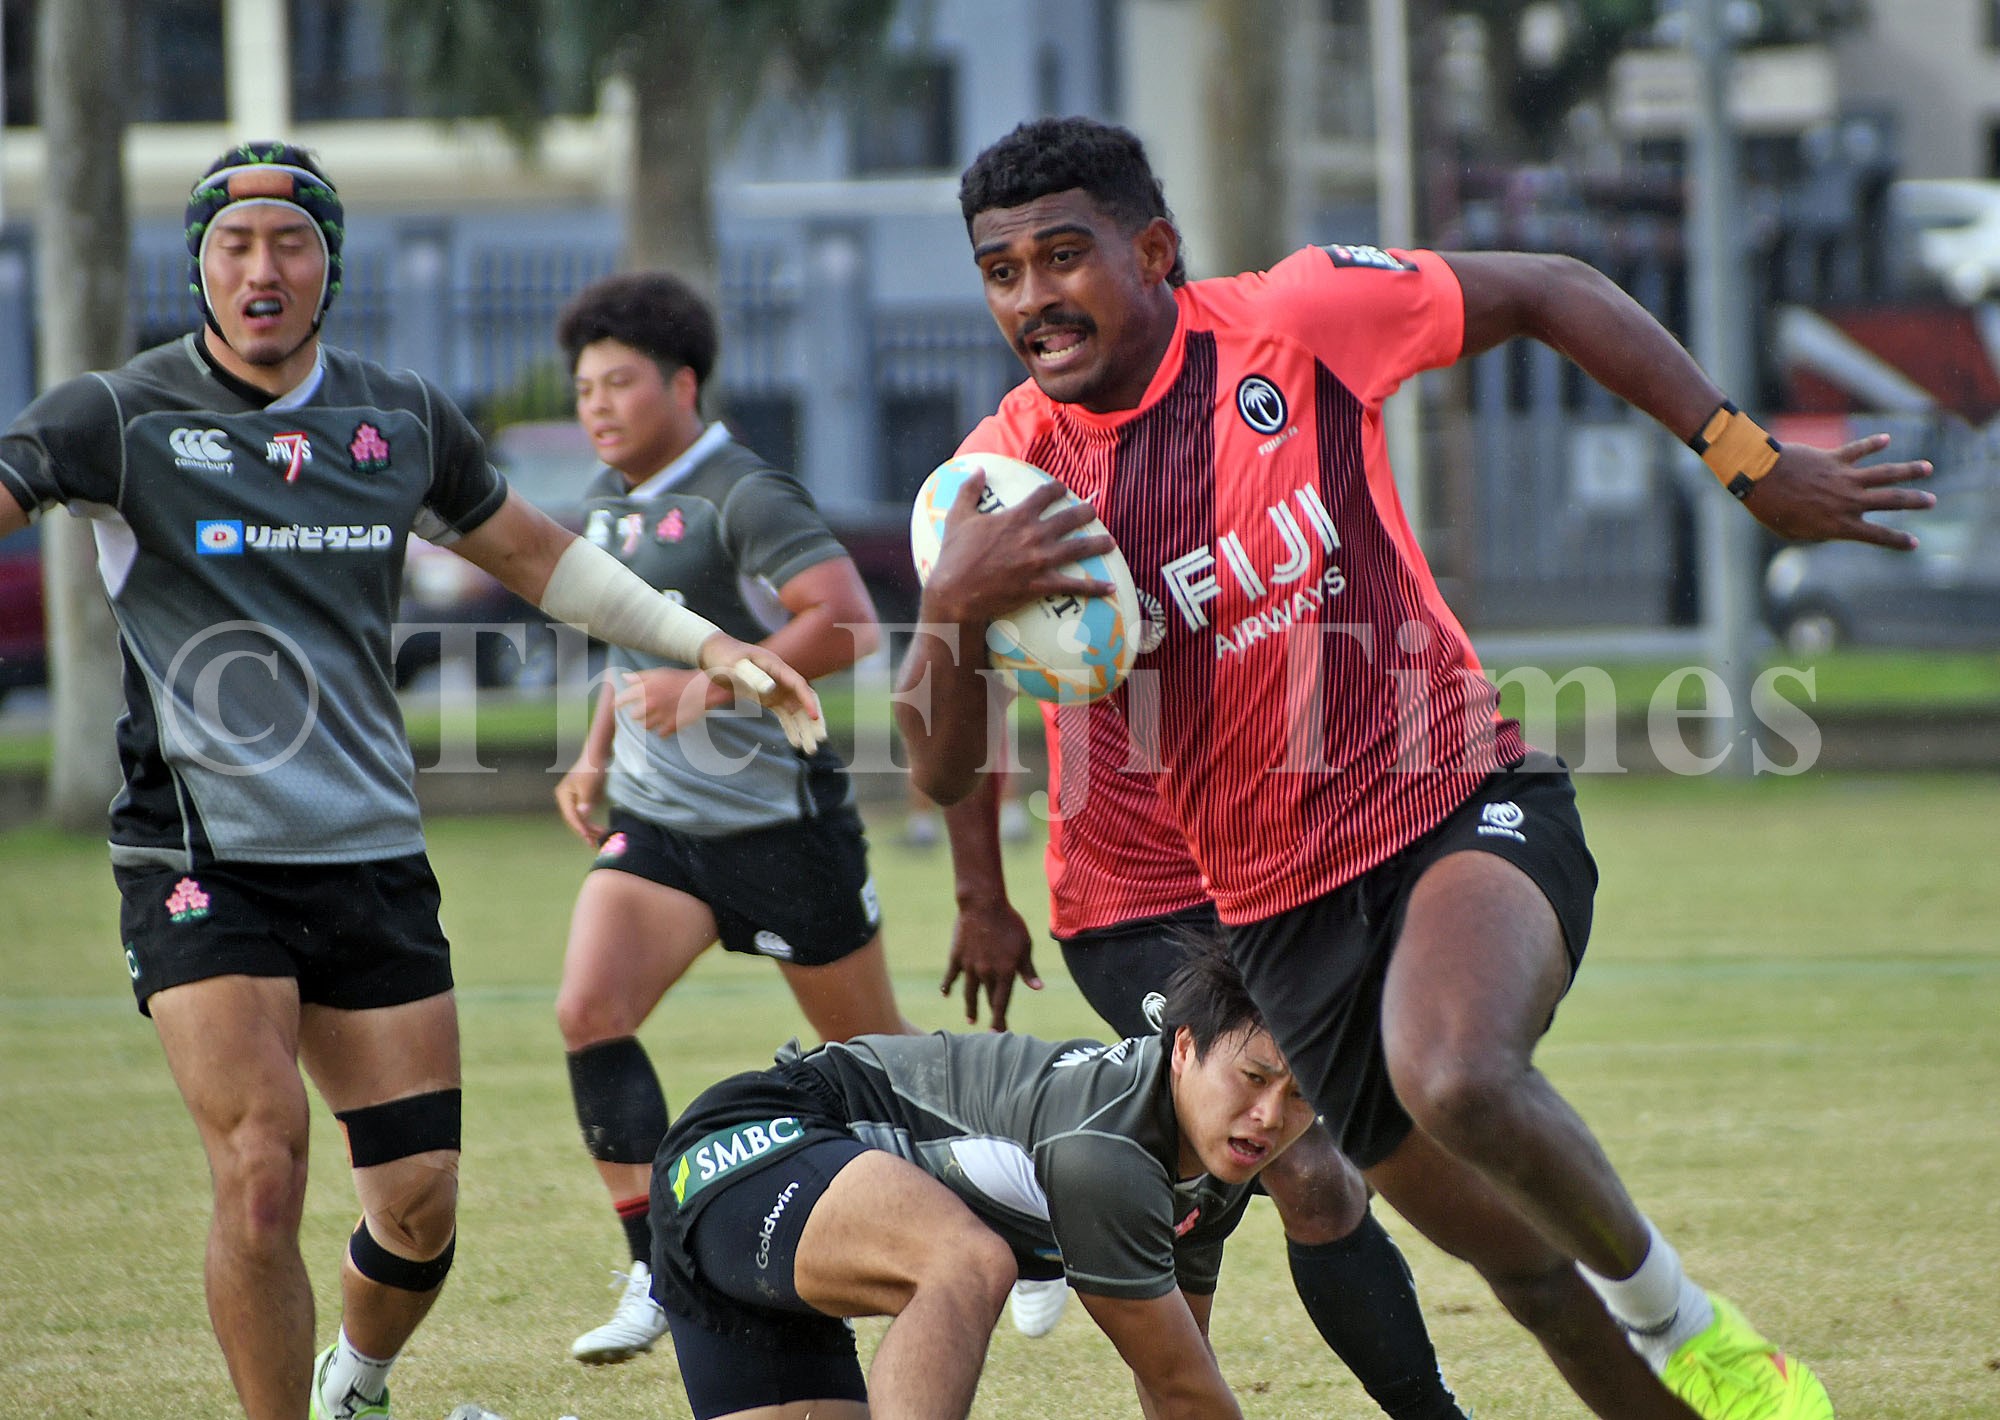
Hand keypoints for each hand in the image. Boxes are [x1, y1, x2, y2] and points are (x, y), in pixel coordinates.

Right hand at [554, 761, 608, 847]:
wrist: (598, 754)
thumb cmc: (593, 768)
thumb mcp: (590, 786)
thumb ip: (586, 802)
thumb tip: (582, 814)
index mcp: (564, 795)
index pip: (571, 816)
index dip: (580, 828)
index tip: (589, 838)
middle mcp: (565, 798)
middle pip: (574, 819)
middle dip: (585, 831)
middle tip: (595, 843)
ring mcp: (572, 798)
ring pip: (579, 818)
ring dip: (588, 828)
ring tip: (598, 838)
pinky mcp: (580, 797)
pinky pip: (584, 813)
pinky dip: (590, 821)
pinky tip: (597, 829)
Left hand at [613, 666, 727, 737]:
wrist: (702, 688)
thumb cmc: (679, 679)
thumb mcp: (658, 673)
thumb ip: (639, 677)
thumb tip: (624, 678)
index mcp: (645, 689)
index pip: (623, 699)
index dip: (618, 703)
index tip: (615, 706)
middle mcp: (650, 703)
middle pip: (634, 716)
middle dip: (639, 713)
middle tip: (648, 709)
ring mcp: (660, 716)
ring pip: (646, 726)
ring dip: (650, 722)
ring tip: (658, 715)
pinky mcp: (671, 726)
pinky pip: (660, 733)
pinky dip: (662, 730)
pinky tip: (668, 722)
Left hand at [696, 634, 825, 752]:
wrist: (713, 653)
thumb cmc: (724, 657)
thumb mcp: (735, 666)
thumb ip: (753, 677)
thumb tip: (772, 689)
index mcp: (777, 667)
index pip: (799, 685)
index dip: (808, 701)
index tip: (814, 718)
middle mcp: (781, 679)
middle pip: (804, 701)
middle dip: (813, 720)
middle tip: (821, 739)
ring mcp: (776, 689)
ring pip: (797, 711)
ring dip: (804, 729)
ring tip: (811, 750)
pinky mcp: (769, 698)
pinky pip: (785, 715)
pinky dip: (791, 728)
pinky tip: (796, 743)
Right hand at [924, 471, 1117, 626]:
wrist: (955, 591)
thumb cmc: (954, 555)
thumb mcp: (957, 517)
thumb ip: (969, 490)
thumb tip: (977, 469)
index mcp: (1017, 516)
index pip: (1044, 494)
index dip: (1057, 488)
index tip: (1063, 488)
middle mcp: (1034, 535)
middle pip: (1069, 518)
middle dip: (1085, 512)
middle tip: (1093, 511)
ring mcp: (1040, 561)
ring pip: (1078, 548)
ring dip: (1098, 544)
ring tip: (1111, 542)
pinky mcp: (1041, 585)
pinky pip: (1074, 585)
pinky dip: (1094, 587)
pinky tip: (1110, 587)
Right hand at [942, 897, 1040, 1030]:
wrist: (984, 905)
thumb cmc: (1009, 923)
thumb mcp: (1024, 945)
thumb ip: (1028, 969)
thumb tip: (1037, 988)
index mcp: (1005, 972)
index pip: (1002, 1003)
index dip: (1000, 1019)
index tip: (999, 1033)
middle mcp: (986, 974)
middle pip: (988, 999)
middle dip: (991, 1016)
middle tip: (992, 1032)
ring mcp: (970, 967)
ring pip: (970, 993)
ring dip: (971, 1007)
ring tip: (971, 1019)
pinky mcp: (957, 957)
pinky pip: (951, 976)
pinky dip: (948, 986)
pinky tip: (945, 994)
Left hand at [1740, 433, 1934, 547]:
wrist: (1760, 478)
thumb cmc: (1771, 510)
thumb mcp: (1794, 533)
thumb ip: (1816, 533)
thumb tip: (1827, 530)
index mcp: (1839, 524)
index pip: (1876, 536)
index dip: (1896, 541)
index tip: (1914, 543)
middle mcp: (1848, 501)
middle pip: (1891, 502)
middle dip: (1914, 501)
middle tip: (1932, 501)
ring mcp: (1844, 478)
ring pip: (1885, 473)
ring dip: (1908, 470)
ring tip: (1927, 468)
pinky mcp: (1834, 459)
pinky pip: (1858, 450)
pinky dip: (1872, 444)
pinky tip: (1885, 439)